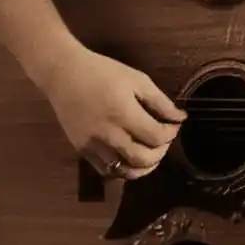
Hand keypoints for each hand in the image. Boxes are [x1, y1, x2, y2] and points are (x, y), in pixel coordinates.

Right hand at [31, 46, 186, 179]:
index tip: (173, 125)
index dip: (171, 133)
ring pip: (125, 171)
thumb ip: (160, 102)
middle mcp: (107, 134)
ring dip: (144, 166)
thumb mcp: (137, 80)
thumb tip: (180, 118)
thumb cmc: (103, 72)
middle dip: (161, 152)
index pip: (156, 137)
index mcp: (123, 113)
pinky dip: (124, 169)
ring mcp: (92, 145)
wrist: (64, 74)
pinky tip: (130, 157)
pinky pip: (107, 171)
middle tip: (163, 140)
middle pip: (143, 159)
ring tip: (150, 152)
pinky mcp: (82, 150)